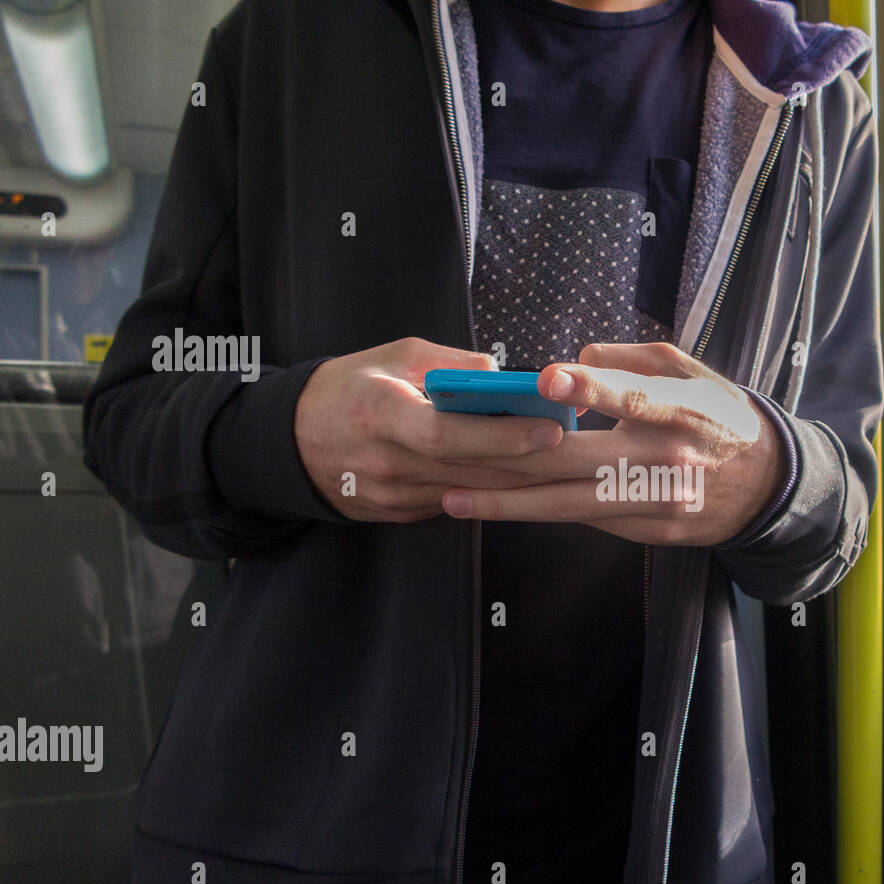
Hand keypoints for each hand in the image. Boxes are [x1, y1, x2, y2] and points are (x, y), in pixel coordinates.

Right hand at [293, 337, 565, 521]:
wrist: (291, 442)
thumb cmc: (349, 387)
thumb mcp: (392, 356)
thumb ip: (448, 363)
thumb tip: (501, 375)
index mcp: (379, 414)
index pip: (448, 435)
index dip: (501, 437)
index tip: (549, 429)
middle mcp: (385, 462)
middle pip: (471, 471)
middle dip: (530, 465)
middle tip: (579, 454)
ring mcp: (391, 496)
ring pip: (470, 494)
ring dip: (520, 484)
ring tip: (567, 468)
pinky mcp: (398, 514)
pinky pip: (454, 503)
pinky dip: (491, 492)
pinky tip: (527, 483)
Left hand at [439, 342, 784, 545]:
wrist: (766, 486)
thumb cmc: (717, 415)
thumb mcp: (688, 370)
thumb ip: (630, 359)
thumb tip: (574, 360)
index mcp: (683, 409)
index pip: (636, 396)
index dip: (592, 387)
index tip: (548, 380)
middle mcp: (668, 459)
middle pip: (580, 462)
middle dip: (512, 461)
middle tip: (455, 458)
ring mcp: (657, 502)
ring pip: (571, 505)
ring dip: (509, 504)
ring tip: (456, 500)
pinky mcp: (650, 533)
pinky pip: (586, 521)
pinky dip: (541, 514)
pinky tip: (501, 508)